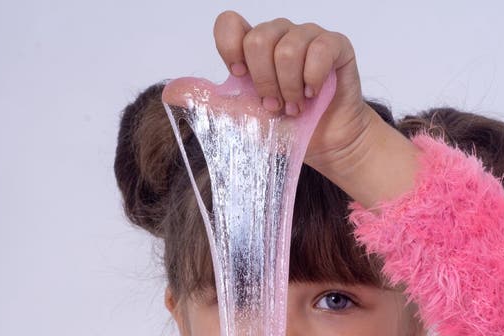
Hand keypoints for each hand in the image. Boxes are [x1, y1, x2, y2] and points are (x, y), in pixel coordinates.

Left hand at [213, 10, 378, 176]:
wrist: (321, 143)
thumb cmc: (283, 128)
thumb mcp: (239, 118)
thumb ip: (208, 101)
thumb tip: (169, 92)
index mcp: (253, 48)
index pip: (231, 23)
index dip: (231, 47)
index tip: (239, 76)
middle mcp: (279, 36)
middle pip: (259, 39)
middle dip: (264, 82)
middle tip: (273, 106)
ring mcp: (308, 37)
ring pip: (288, 48)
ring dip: (289, 87)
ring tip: (294, 108)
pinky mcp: (335, 45)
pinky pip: (319, 49)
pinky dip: (312, 79)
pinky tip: (312, 95)